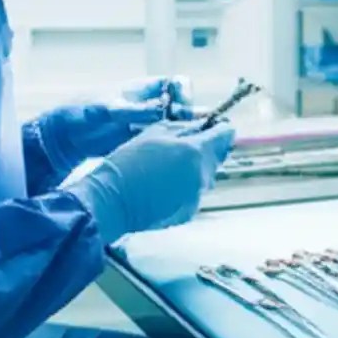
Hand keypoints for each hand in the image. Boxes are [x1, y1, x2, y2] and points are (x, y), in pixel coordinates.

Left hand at [32, 77, 193, 175]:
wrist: (62, 139)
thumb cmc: (80, 114)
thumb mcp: (106, 110)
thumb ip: (133, 109)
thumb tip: (160, 109)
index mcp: (142, 89)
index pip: (174, 84)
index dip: (184, 93)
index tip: (183, 106)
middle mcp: (148, 105)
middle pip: (179, 107)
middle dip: (190, 116)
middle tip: (197, 128)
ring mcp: (145, 124)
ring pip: (173, 126)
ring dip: (184, 133)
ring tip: (196, 143)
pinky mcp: (140, 143)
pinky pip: (161, 143)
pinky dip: (170, 148)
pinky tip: (178, 156)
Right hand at [62, 121, 234, 243]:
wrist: (112, 201)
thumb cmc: (129, 162)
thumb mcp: (154, 133)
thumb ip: (184, 128)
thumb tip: (202, 125)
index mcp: (196, 152)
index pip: (224, 136)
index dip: (221, 128)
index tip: (217, 124)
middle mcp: (202, 176)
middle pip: (216, 157)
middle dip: (206, 149)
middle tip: (185, 144)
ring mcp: (197, 196)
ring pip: (205, 176)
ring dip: (195, 168)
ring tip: (168, 166)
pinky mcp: (188, 213)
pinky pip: (193, 193)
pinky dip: (185, 186)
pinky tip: (164, 185)